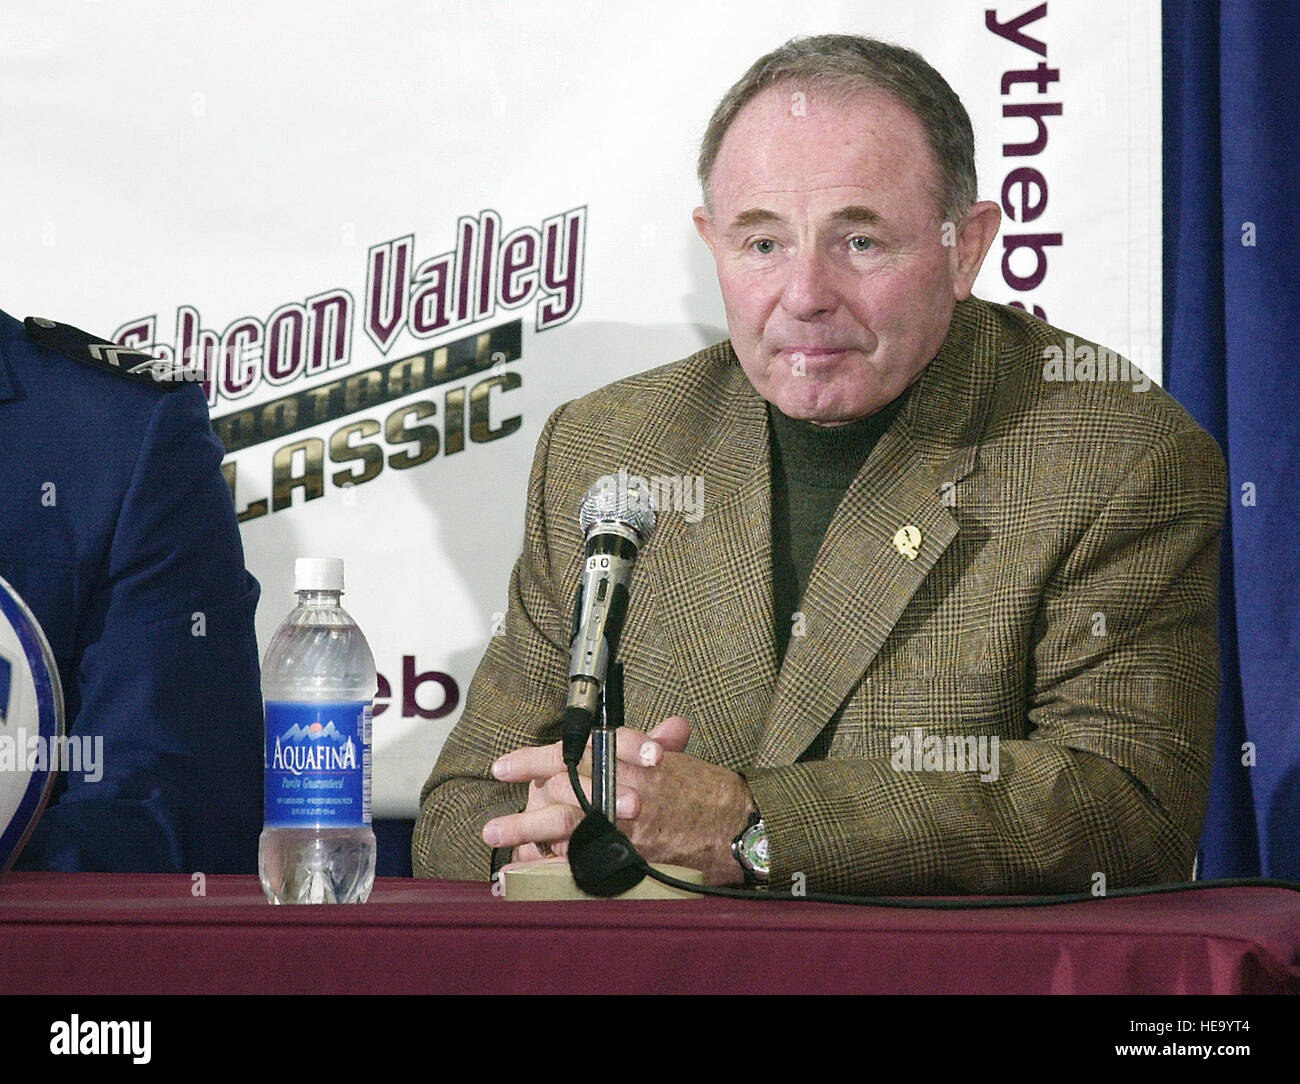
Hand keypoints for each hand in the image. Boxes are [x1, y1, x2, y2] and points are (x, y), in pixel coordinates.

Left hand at [485, 717, 756, 883]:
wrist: (741, 828)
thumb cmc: (710, 792)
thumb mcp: (678, 760)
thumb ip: (658, 743)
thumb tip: (663, 726)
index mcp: (632, 756)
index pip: (574, 751)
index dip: (534, 759)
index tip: (505, 766)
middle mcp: (625, 786)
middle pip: (562, 789)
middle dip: (526, 804)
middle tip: (495, 819)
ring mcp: (627, 823)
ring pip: (566, 824)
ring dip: (526, 831)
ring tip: (498, 838)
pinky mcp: (632, 854)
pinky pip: (585, 857)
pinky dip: (559, 861)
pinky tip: (536, 865)